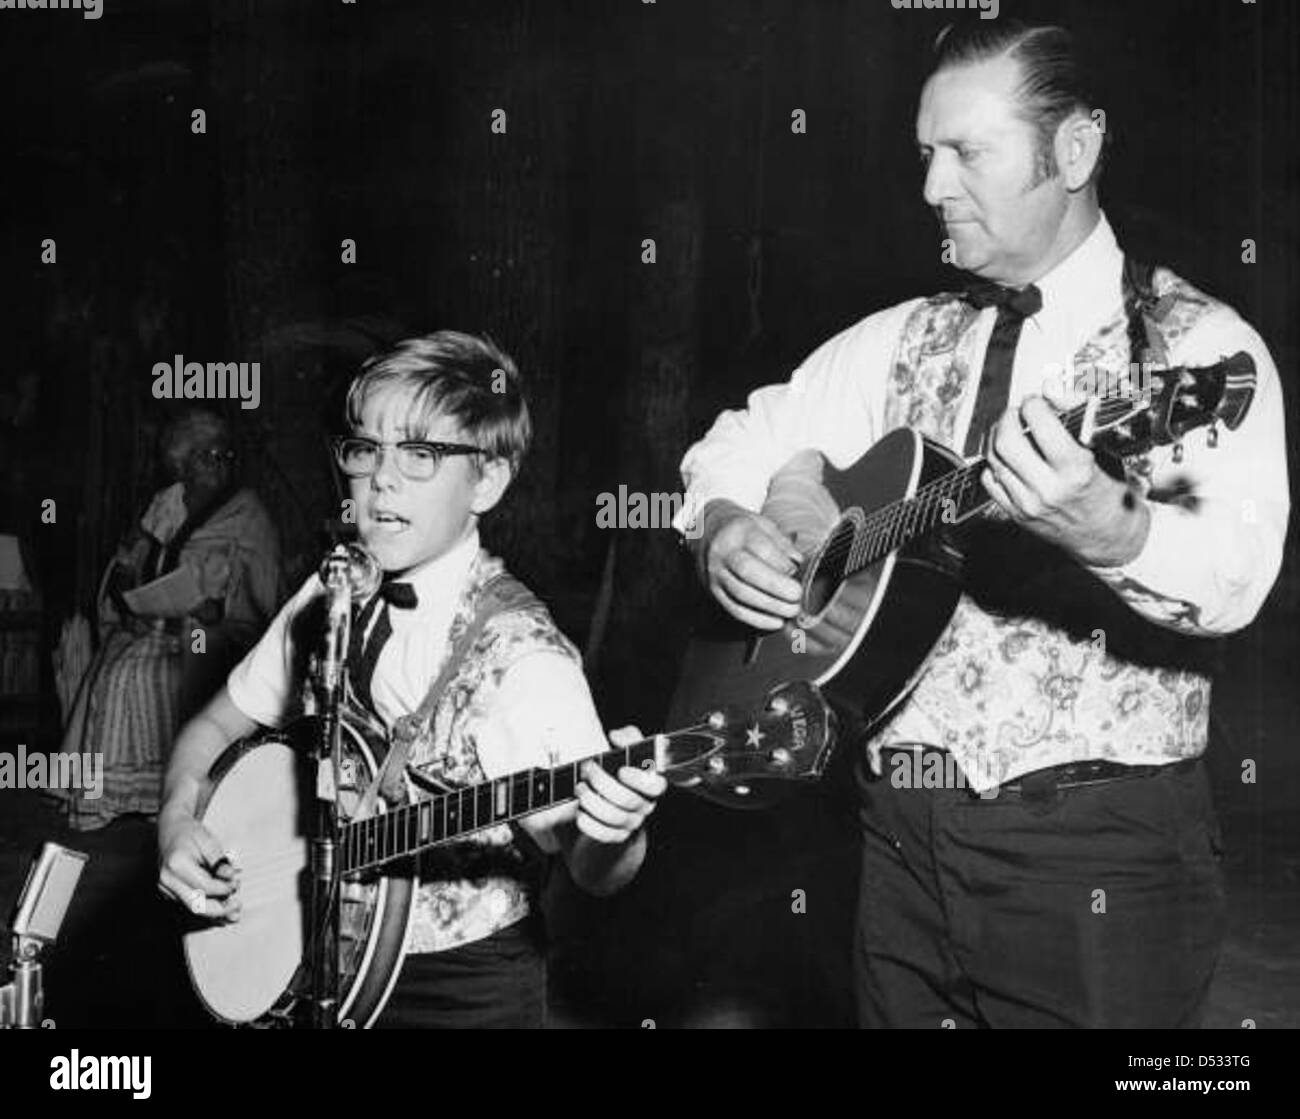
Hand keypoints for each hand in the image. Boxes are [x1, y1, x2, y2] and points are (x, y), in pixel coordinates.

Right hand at [158, 809, 240, 921]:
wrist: (171, 829)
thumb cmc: (191, 833)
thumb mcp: (209, 840)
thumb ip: (220, 860)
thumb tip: (231, 878)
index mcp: (177, 864)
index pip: (205, 886)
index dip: (224, 888)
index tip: (237, 883)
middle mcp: (167, 880)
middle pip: (196, 905)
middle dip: (220, 910)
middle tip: (238, 906)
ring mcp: (165, 888)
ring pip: (193, 908)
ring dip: (215, 913)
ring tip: (234, 914)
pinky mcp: (169, 893)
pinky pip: (190, 904)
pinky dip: (207, 907)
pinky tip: (223, 910)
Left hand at [573, 726, 667, 844]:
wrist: (612, 802)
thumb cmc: (620, 772)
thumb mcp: (627, 751)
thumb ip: (628, 738)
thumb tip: (616, 736)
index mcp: (650, 784)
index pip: (657, 786)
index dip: (639, 780)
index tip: (621, 770)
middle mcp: (644, 805)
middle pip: (628, 800)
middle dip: (604, 783)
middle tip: (588, 770)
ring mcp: (632, 822)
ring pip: (615, 817)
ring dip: (593, 801)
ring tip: (580, 788)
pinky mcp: (617, 836)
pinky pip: (605, 835)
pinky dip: (590, 824)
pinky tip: (580, 811)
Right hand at [696, 500, 803, 629]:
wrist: (707, 534)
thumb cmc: (742, 531)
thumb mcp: (763, 524)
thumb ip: (782, 543)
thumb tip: (798, 563)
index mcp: (738, 531)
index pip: (760, 548)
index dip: (781, 563)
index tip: (796, 571)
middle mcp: (723, 552)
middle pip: (748, 571)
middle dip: (776, 587)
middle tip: (797, 596)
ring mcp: (716, 574)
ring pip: (741, 594)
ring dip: (770, 606)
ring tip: (791, 611)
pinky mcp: (714, 592)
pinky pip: (735, 609)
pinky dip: (758, 619)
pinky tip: (776, 622)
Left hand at [982, 396, 1149, 565]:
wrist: (1108, 536)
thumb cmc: (1110, 490)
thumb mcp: (1104, 451)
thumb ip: (1077, 415)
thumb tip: (1050, 387)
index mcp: (1076, 470)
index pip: (1041, 423)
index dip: (1035, 404)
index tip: (1038, 401)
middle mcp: (1049, 488)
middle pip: (1008, 441)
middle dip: (1009, 417)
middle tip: (1018, 413)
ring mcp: (1029, 504)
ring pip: (994, 459)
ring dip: (997, 436)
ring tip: (1010, 429)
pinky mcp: (1016, 514)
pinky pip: (990, 481)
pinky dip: (994, 462)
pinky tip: (1007, 456)